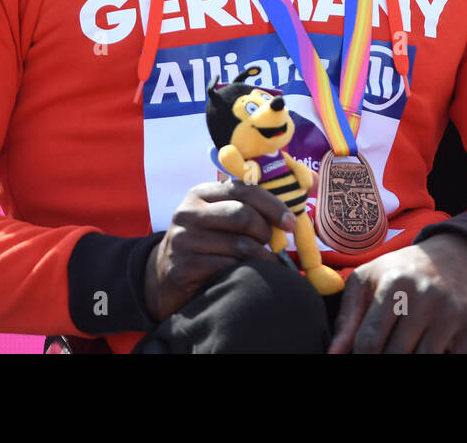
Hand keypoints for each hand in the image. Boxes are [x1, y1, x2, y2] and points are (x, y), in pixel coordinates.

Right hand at [144, 180, 297, 322]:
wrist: (164, 278)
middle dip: (266, 231)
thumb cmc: (204, 244)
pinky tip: (250, 276)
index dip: (272, 204)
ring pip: (239, 244)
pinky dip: (247, 272)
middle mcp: (189, 212)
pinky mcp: (183, 266)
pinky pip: (227, 267)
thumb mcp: (218, 218)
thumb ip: (246, 206)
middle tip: (274, 246)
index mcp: (201, 194)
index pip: (243, 189)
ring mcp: (183, 239)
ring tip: (270, 264)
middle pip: (242, 214)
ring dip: (263, 257)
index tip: (290, 223)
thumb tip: (301, 195)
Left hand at [327, 233, 466, 353]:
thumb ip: (348, 319)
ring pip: (422, 362)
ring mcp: (452, 314)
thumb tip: (333, 355)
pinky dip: (437, 358)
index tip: (362, 354)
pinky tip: (429, 347)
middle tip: (385, 348)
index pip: (368, 342)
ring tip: (405, 346)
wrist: (461, 256)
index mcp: (395, 285)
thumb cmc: (405, 271)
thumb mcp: (370, 280)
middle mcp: (425, 298)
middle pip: (394, 356)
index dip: (360, 357)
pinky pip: (452, 361)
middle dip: (384, 359)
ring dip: (410, 360)